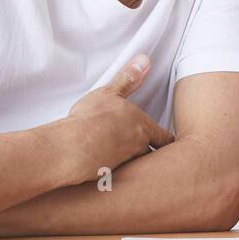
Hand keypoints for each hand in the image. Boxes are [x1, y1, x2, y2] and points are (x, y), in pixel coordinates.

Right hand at [62, 54, 172, 184]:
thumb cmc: (89, 119)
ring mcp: (125, 165)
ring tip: (121, 160)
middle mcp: (139, 147)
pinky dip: (113, 173)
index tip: (168, 143)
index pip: (165, 138)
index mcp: (143, 127)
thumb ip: (128, 79)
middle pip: (153, 155)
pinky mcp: (110, 179)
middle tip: (152, 157)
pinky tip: (103, 170)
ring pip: (136, 166)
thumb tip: (144, 60)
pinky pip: (117, 176)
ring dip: (132, 164)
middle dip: (152, 155)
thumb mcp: (109, 93)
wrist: (69, 148)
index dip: (165, 140)